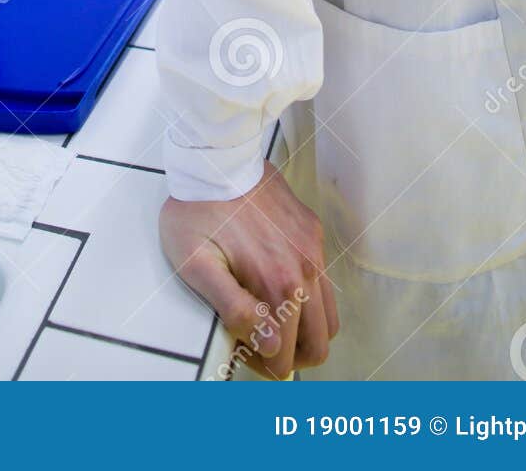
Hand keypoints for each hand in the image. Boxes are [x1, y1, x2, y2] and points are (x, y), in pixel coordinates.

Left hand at [159, 164, 337, 378]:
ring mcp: (313, 248)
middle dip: (293, 355)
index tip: (246, 356)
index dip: (267, 367)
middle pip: (320, 341)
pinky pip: (324, 280)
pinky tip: (279, 287)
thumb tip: (271, 344)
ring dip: (306, 329)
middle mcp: (306, 268)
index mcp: (278, 283)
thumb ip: (234, 308)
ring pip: (329, 313)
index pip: (288, 356)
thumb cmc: (196, 212)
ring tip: (273, 322)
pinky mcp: (313, 230)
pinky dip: (310, 297)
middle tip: (262, 347)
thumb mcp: (196, 264)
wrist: (215, 158)